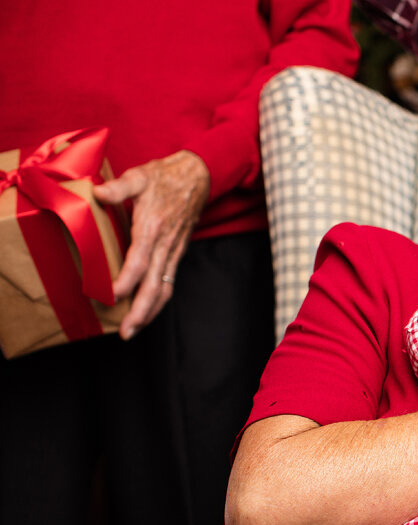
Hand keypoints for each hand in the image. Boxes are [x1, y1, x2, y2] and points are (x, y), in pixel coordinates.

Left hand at [93, 150, 209, 338]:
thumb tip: (97, 193)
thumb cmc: (165, 177)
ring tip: (134, 329)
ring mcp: (173, 252)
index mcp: (153, 228)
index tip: (111, 296)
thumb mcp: (139, 176)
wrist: (197, 178)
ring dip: (150, 312)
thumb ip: (119, 187)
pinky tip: (146, 310)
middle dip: (141, 312)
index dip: (126, 281)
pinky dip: (158, 301)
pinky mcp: (177, 254)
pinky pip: (169, 283)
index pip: (140, 261)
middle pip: (156, 286)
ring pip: (165, 289)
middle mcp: (166, 245)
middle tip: (127, 332)